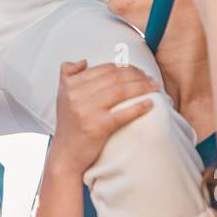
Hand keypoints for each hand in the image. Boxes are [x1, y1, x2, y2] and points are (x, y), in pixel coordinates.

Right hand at [49, 60, 159, 175]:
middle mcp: (76, 96)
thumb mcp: (62, 97)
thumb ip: (68, 75)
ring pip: (120, 92)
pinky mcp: (97, 128)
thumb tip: (84, 61)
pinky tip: (149, 104)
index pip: (104, 69)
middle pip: (114, 78)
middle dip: (137, 75)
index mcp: (70, 86)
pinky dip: (138, 107)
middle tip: (151, 79)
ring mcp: (86, 111)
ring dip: (142, 87)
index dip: (125, 68)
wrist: (66, 155)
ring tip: (154, 87)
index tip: (139, 71)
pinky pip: (122, 113)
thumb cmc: (69, 126)